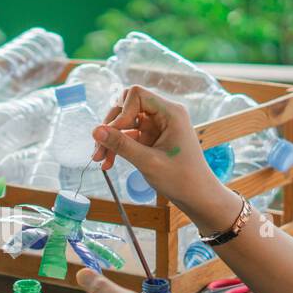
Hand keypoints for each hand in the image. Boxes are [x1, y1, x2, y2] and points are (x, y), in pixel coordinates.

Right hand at [89, 85, 226, 214]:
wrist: (197, 197)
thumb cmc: (182, 179)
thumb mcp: (148, 162)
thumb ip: (122, 145)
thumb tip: (95, 130)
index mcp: (171, 113)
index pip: (137, 95)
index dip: (121, 112)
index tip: (113, 134)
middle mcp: (164, 114)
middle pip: (127, 107)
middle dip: (111, 127)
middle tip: (98, 149)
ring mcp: (157, 126)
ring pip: (124, 123)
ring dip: (110, 140)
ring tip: (100, 160)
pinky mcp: (151, 138)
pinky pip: (128, 136)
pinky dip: (117, 148)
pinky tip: (108, 163)